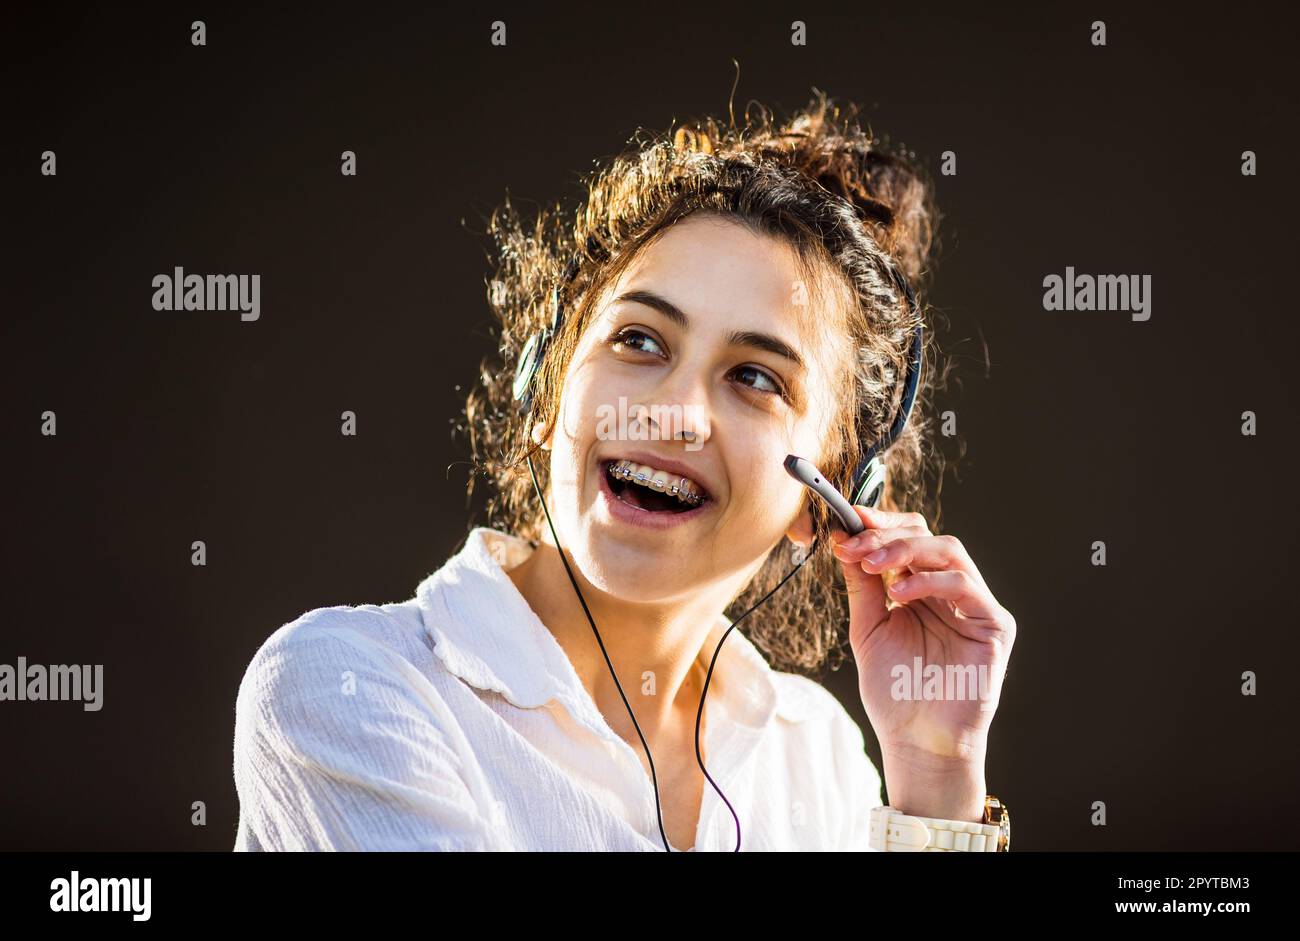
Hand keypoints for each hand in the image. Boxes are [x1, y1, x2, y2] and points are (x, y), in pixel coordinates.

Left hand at [831, 505, 1015, 811]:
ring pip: (950, 552)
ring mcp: (976, 606)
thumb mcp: (869, 628)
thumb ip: (863, 586)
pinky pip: (966, 586)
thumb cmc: (895, 691)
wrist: (918, 741)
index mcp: (924, 589)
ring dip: (906, 550)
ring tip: (872, 564)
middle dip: (889, 535)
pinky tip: (899, 592)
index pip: (911, 539)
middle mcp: (953, 592)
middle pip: (930, 537)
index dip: (883, 525)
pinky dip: (930, 580)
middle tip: (855, 545)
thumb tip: (845, 541)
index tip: (849, 521)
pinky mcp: (995, 626)